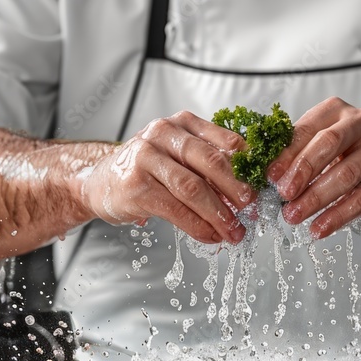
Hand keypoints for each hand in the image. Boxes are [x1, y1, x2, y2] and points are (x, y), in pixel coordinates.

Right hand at [79, 111, 253, 243]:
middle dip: (237, 189)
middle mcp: (163, 134)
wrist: (97, 182)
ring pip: (193, 188)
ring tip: (234, 231)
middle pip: (211, 162)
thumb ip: (209, 164)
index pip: (225, 140)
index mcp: (182, 124)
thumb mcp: (177, 155)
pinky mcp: (136, 186)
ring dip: (219, 214)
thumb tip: (249, 190)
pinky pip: (175, 209)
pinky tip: (210, 237)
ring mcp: (146, 158)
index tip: (263, 187)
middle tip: (253, 209)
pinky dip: (197, 226)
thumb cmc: (146, 170)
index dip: (248, 166)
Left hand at [267, 97, 360, 238]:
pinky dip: (337, 216)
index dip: (287, 153)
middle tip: (284, 196)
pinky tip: (319, 227)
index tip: (271, 176)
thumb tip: (266, 175)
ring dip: (316, 199)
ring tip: (294, 216)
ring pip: (346, 174)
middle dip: (302, 172)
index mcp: (335, 110)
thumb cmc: (342, 153)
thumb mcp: (317, 145)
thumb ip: (294, 154)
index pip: (308, 128)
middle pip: (329, 144)